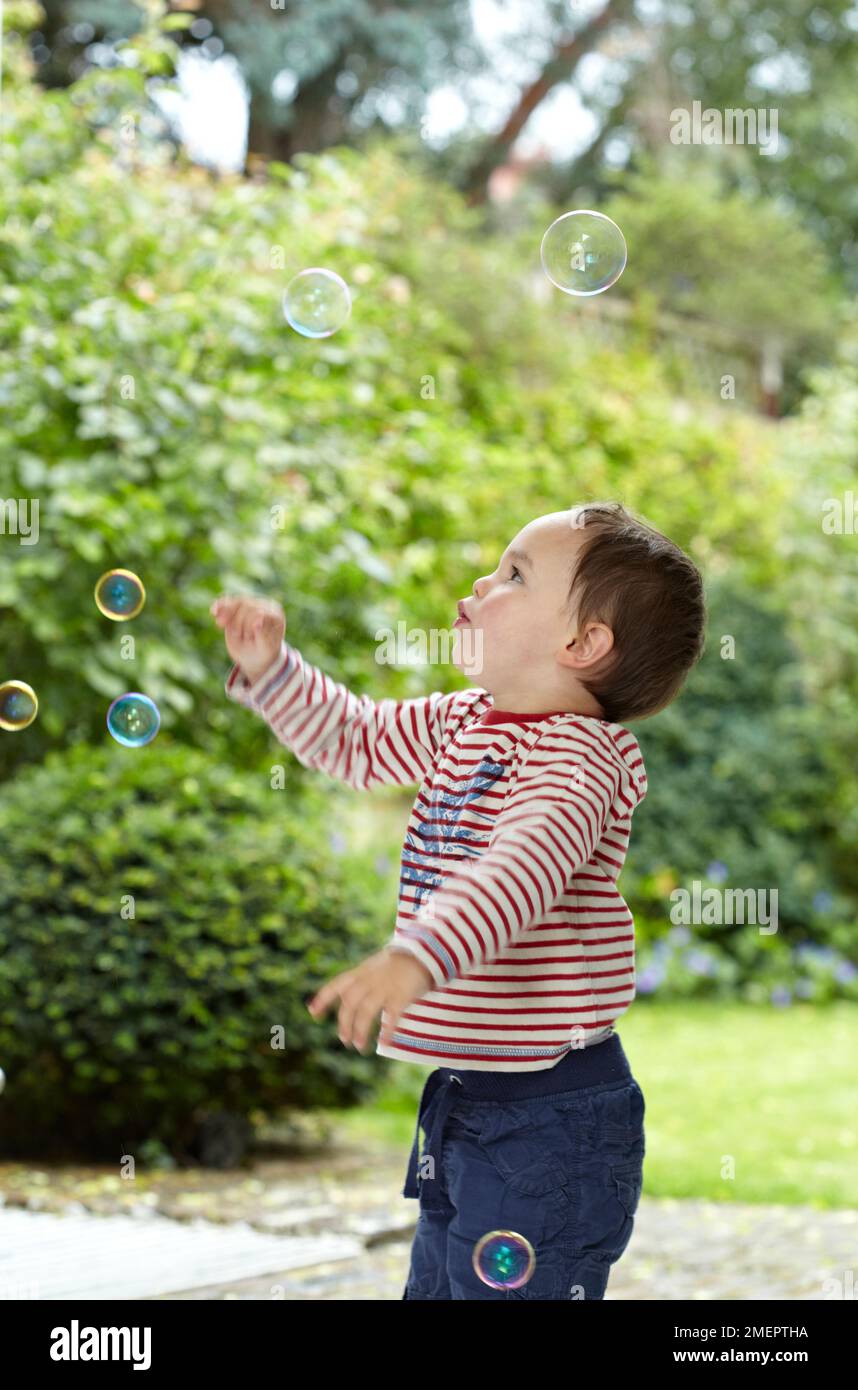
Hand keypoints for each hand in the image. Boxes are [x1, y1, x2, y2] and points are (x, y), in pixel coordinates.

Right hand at [210, 594, 285, 683]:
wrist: (255, 657)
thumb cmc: (264, 653)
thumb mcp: (266, 649)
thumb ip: (263, 636)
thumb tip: (258, 621)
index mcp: (275, 615)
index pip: (260, 612)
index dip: (249, 622)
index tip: (246, 637)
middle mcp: (264, 607)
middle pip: (247, 606)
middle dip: (238, 621)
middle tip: (237, 636)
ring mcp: (250, 606)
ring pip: (236, 603)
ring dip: (226, 611)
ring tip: (220, 624)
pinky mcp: (238, 609)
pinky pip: (228, 603)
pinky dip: (220, 606)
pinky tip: (214, 611)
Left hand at [306, 946, 433, 1052]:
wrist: (426, 953)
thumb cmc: (401, 963)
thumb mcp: (376, 966)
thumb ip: (363, 980)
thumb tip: (349, 1000)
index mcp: (362, 972)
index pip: (336, 984)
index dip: (323, 998)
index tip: (313, 1013)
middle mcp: (370, 980)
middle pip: (350, 1004)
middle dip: (344, 1023)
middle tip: (345, 1040)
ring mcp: (385, 988)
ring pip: (365, 1012)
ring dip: (360, 1031)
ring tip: (359, 1046)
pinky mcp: (401, 996)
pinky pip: (391, 1017)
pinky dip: (386, 1031)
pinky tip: (383, 1043)